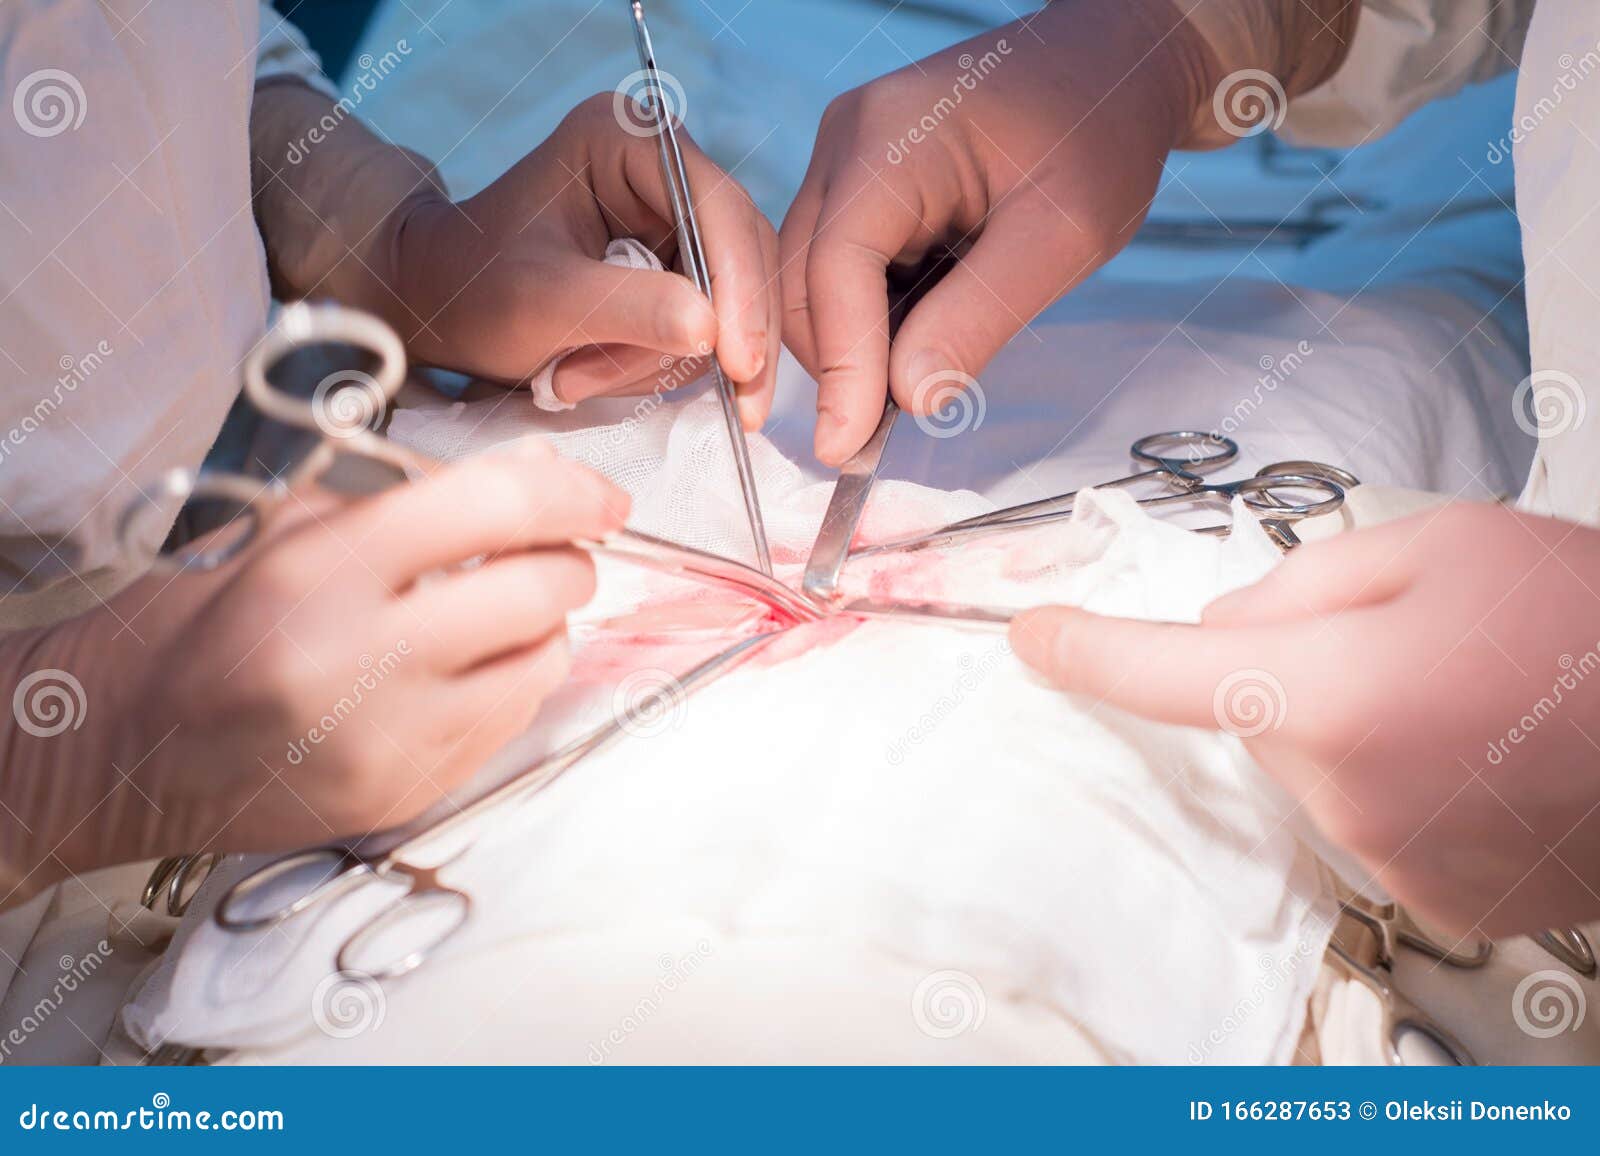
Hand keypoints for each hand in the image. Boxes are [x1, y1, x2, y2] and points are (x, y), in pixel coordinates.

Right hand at [2, 441, 625, 886]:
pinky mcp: (402, 796)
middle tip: (553, 553)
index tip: (601, 496)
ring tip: (499, 616)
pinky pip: (508, 726)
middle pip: (541, 591)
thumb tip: (528, 478)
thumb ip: (409, 503)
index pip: (496, 506)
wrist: (119, 753)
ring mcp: (388, 741)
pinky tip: (464, 671)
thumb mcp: (286, 531)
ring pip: (544, 665)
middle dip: (568, 562)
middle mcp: (360, 660)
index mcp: (322, 570)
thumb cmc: (194, 627)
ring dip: (545, 628)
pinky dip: (509, 685)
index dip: (571, 491)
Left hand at [391, 95, 779, 425]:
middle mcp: (660, 168)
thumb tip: (710, 330)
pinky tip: (591, 373)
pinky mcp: (676, 267)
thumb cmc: (475, 288)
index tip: (740, 363)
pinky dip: (657, 366)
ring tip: (576, 378)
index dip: (738, 286)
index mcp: (624, 138)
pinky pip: (706, 326)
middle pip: (740, 255)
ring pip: (728, 300)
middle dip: (714, 336)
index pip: (715, 206)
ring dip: (665, 360)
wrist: (444, 308)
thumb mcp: (545, 302)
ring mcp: (672, 220)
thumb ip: (629, 309)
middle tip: (718, 406)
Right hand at [779, 0, 1354, 463]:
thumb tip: (906, 399)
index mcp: (890, 138)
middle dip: (834, 364)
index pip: (834, 268)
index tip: (848, 446)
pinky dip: (866, 320)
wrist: (1113, 63)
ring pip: (808, 280)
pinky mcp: (861, 184)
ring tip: (904, 399)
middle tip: (872, 444)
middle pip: (800, 279)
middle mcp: (847, 142)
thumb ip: (980, 317)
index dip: (840, 364)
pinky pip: (838, 267)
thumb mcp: (1063, 235)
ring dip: (848, 346)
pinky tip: (912, 349)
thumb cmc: (1100, 130)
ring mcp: (847, 161)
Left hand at [1010, 503, 1599, 936]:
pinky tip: (1480, 752)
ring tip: (1467, 695)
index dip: (1088, 652)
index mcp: (1327, 692)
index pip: (1164, 674)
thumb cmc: (1585, 621)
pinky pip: (1367, 818)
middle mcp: (1341, 793)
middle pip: (1252, 712)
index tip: (1033, 641)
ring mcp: (1390, 859)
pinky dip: (1397, 782)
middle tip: (1410, 639)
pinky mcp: (1436, 897)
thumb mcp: (1438, 544)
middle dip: (1293, 669)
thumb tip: (1228, 630)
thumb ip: (1301, 581)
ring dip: (1351, 727)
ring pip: (1310, 766)